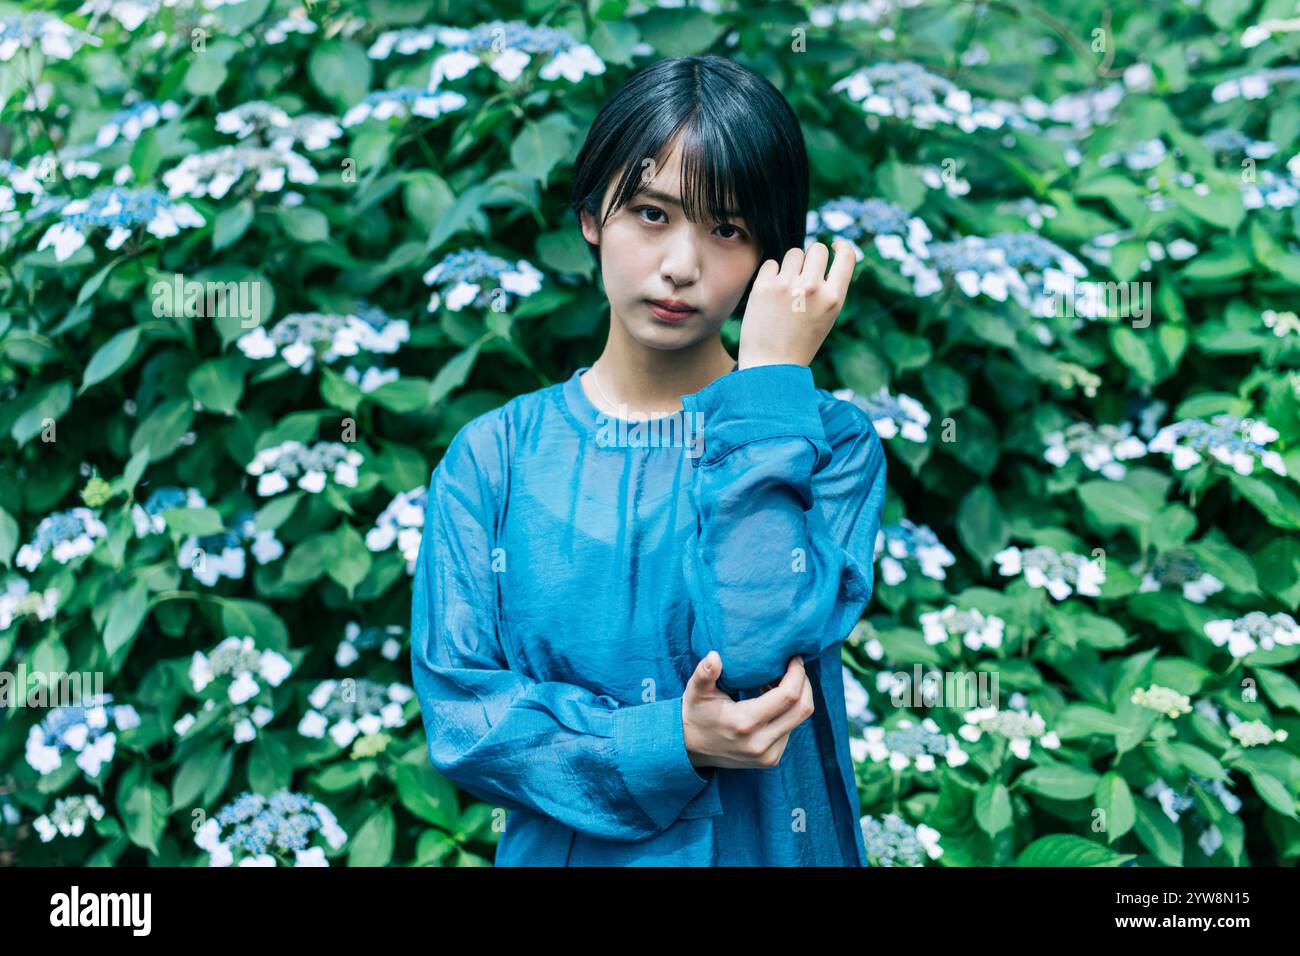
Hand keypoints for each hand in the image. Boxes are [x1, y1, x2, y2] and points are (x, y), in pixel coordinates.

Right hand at [682, 652, 813, 769]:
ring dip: (797, 697)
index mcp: (744, 723)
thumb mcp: (696, 691)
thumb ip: (705, 674)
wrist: (690, 748)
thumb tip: (714, 656)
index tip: (794, 658)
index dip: (797, 674)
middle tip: (794, 667)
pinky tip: (773, 701)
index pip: (787, 696)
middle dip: (804, 684)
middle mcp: (760, 742)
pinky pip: (791, 730)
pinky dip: (789, 712)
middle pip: (803, 709)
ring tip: (780, 681)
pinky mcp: (770, 760)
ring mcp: (768, 755)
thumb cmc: (696, 714)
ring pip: (799, 720)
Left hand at [737, 239, 854, 369]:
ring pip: (793, 253)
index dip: (841, 246)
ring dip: (791, 266)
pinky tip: (771, 295)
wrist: (771, 366)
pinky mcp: (763, 287)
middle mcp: (812, 288)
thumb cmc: (800, 342)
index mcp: (834, 298)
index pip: (847, 255)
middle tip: (803, 277)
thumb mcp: (826, 317)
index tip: (833, 245)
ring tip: (786, 290)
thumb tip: (824, 253)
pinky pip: (772, 263)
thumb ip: (828, 288)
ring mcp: (787, 286)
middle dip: (811, 258)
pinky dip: (771, 274)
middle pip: (817, 249)